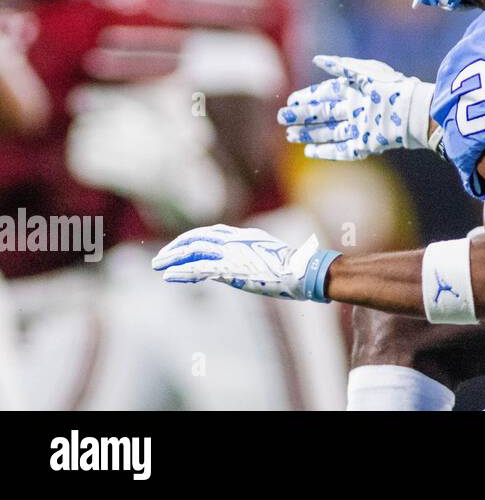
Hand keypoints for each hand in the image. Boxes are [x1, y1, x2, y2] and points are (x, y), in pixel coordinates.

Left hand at [151, 224, 337, 301]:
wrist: (301, 271)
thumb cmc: (292, 268)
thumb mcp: (268, 258)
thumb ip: (251, 258)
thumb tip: (238, 268)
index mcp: (244, 236)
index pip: (211, 234)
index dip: (192, 241)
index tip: (179, 251)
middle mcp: (235, 240)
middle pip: (198, 238)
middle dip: (177, 248)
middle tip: (161, 258)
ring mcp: (232, 252)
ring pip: (194, 250)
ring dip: (173, 258)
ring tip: (158, 265)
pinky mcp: (230, 267)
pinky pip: (199, 267)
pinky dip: (182, 271)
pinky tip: (169, 276)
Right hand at [277, 55, 439, 160]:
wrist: (412, 110)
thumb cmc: (390, 87)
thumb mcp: (364, 72)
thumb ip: (340, 66)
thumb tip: (316, 60)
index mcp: (356, 90)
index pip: (327, 94)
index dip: (309, 97)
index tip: (291, 100)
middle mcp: (356, 109)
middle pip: (325, 114)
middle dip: (303, 116)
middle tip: (282, 118)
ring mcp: (361, 128)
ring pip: (330, 132)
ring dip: (310, 134)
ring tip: (290, 135)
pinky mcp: (367, 144)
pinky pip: (342, 149)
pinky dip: (326, 151)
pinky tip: (309, 151)